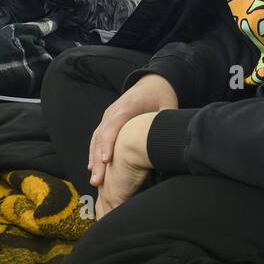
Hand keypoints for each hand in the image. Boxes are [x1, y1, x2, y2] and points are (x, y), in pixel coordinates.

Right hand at [88, 73, 177, 188]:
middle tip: (97, 180)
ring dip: (93, 160)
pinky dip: (94, 153)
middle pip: (101, 137)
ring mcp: (108, 117)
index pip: (113, 127)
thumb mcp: (167, 106)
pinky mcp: (107, 122)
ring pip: (96, 140)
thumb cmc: (160, 95)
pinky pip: (97, 139)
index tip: (106, 161)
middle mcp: (112, 112)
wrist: (152, 82)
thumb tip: (171, 139)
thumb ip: (166, 121)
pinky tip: (93, 168)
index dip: (108, 144)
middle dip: (97, 160)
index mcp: (126, 107)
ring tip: (95, 180)